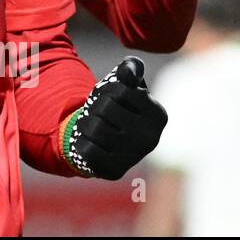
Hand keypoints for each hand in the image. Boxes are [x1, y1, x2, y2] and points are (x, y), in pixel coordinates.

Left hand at [62, 56, 167, 179]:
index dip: (107, 90)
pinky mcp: (114, 171)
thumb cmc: (120, 107)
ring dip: (85, 124)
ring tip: (96, 128)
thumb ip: (131, 68)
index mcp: (158, 114)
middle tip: (103, 116)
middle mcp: (151, 138)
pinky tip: (92, 144)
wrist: (109, 141)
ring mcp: (133, 157)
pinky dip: (81, 142)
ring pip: (92, 128)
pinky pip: (85, 149)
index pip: (119, 90)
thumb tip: (129, 73)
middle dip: (96, 107)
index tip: (113, 99)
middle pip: (104, 108)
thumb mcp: (127, 84)